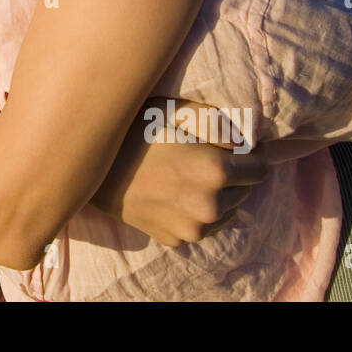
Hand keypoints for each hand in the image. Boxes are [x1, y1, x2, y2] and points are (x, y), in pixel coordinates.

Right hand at [89, 97, 266, 247]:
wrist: (92, 170)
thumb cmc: (134, 132)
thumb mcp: (176, 111)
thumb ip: (218, 123)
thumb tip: (245, 141)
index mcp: (215, 172)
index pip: (260, 168)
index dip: (248, 155)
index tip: (230, 148)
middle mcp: (209, 207)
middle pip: (244, 191)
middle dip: (231, 175)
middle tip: (199, 157)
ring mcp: (192, 228)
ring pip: (225, 211)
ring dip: (215, 195)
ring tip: (184, 176)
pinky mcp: (175, 239)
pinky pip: (201, 225)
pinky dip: (194, 211)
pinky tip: (171, 193)